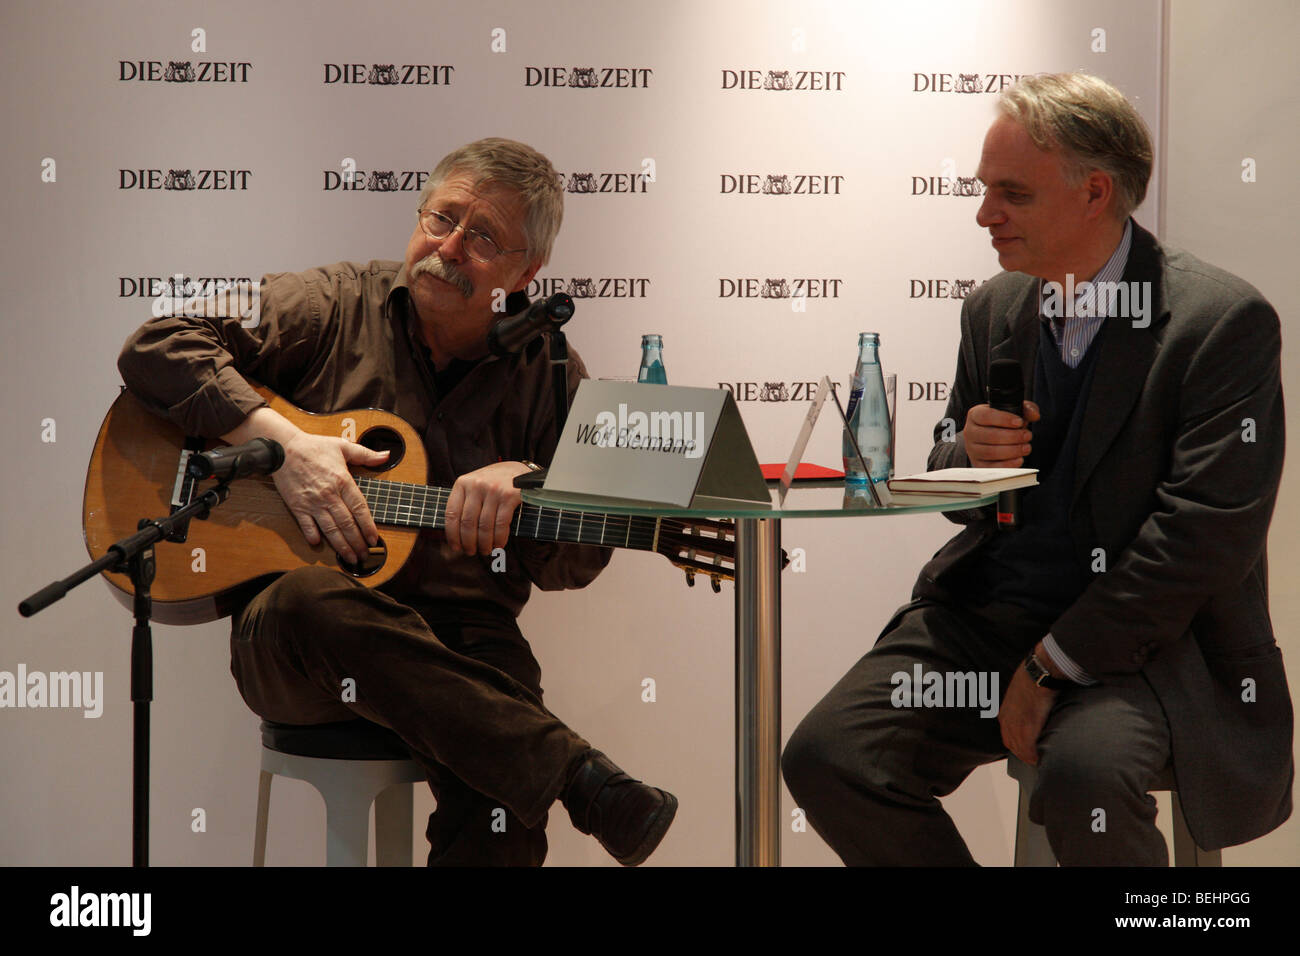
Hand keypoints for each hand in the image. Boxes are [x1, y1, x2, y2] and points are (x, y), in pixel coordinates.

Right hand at [274, 430, 389, 562]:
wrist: (282, 448)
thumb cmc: (314, 446)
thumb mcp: (343, 446)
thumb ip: (366, 455)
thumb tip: (386, 456)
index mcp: (343, 481)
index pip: (360, 508)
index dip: (368, 526)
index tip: (375, 539)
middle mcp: (329, 495)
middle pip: (347, 524)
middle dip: (357, 542)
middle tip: (365, 555)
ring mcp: (313, 502)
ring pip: (330, 529)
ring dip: (341, 545)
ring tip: (350, 558)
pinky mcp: (297, 506)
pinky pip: (306, 525)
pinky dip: (312, 536)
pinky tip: (319, 544)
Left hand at [444, 461, 532, 554]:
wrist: (518, 470)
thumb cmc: (493, 483)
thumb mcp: (474, 486)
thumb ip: (465, 503)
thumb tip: (457, 535)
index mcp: (462, 483)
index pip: (451, 514)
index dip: (452, 535)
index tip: (456, 547)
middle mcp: (476, 485)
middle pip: (468, 522)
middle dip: (468, 542)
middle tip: (471, 552)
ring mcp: (493, 490)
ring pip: (484, 526)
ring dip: (484, 544)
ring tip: (485, 551)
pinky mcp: (509, 496)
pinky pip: (501, 524)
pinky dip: (499, 539)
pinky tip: (498, 545)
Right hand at [963, 400, 1040, 467]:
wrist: (992, 438)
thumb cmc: (1003, 423)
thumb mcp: (1013, 411)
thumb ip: (1026, 409)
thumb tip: (1034, 415)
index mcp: (975, 415)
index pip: (985, 416)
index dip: (1003, 419)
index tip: (1019, 422)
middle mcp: (970, 432)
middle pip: (990, 436)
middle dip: (1013, 436)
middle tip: (1027, 436)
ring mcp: (972, 449)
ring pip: (991, 452)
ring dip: (1012, 450)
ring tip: (1026, 447)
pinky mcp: (978, 464)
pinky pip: (992, 467)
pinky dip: (1008, 464)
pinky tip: (1019, 459)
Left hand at [998, 643, 1061, 764]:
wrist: (1039, 673)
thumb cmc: (1033, 677)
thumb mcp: (1021, 691)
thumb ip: (1023, 702)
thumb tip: (1034, 703)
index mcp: (1004, 712)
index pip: (1007, 736)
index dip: (1017, 744)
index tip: (1026, 749)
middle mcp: (1007, 721)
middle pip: (1012, 745)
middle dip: (1023, 754)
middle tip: (1035, 758)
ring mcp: (1016, 727)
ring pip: (1020, 751)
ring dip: (1030, 757)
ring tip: (1040, 761)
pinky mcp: (1027, 729)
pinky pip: (1029, 751)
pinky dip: (1035, 757)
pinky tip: (1041, 760)